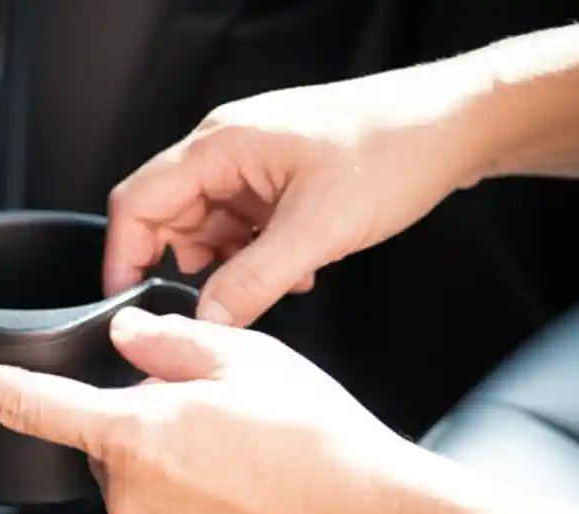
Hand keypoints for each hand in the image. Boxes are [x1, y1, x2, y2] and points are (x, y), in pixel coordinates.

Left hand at [0, 306, 420, 513]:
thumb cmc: (319, 444)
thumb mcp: (243, 357)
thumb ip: (167, 341)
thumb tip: (128, 338)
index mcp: (132, 434)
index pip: (28, 405)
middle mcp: (132, 495)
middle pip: (105, 439)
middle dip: (141, 415)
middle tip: (213, 409)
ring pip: (142, 478)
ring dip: (175, 456)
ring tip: (246, 451)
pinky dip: (198, 494)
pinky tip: (250, 485)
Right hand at [104, 62, 491, 325]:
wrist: (455, 126)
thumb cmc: (393, 151)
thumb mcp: (317, 230)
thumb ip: (252, 282)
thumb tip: (206, 322)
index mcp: (219, 146)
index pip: (136, 202)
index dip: (123, 256)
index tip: (127, 304)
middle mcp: (225, 150)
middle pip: (167, 218)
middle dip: (185, 268)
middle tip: (214, 306)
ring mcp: (251, 165)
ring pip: (207, 228)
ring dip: (228, 266)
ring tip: (273, 283)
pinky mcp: (276, 180)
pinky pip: (242, 227)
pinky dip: (256, 257)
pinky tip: (295, 271)